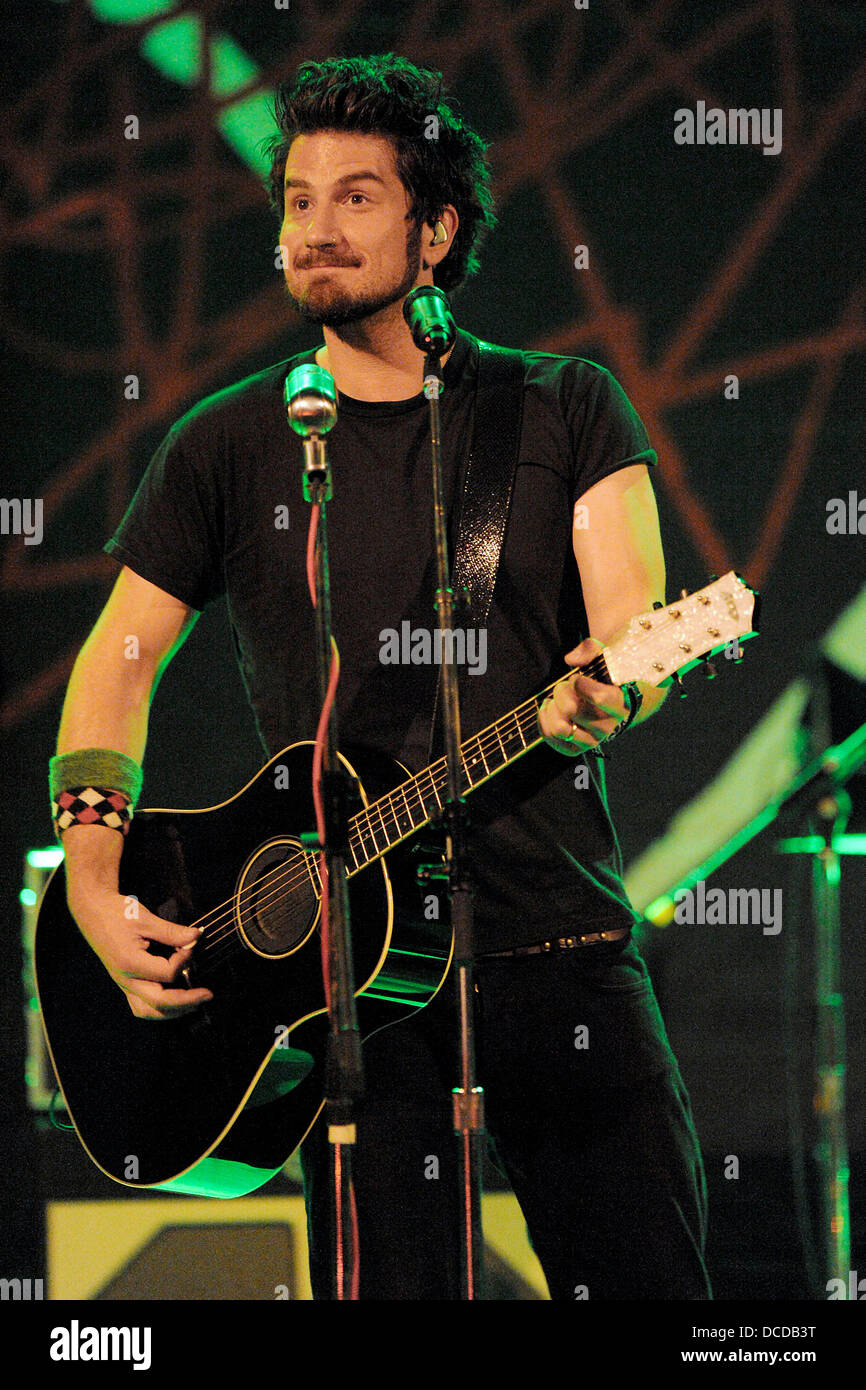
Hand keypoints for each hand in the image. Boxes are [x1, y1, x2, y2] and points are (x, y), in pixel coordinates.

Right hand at [68, 883, 213, 1019]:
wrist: (92, 911)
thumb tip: (196, 936)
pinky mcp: (124, 982)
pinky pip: (141, 1005)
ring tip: (194, 1002)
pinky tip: (175, 1001)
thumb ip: (171, 931)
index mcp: (129, 962)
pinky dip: (159, 1008)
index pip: (166, 973)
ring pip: (148, 1011)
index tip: (192, 944)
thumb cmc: (116, 913)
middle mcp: (124, 979)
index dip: (184, 960)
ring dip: (172, 1011)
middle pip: (158, 1003)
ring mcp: (123, 983)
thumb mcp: (145, 918)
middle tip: (207, 994)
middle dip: (187, 1001)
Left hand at [537, 637, 627, 755]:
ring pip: (559, 728)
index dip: (580, 684)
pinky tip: (550, 708)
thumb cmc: (607, 678)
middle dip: (562, 691)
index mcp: (620, 704)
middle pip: (571, 710)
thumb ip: (591, 649)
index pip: (599, 698)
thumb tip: (571, 659)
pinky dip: (544, 720)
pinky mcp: (576, 749)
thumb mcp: (606, 658)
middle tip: (566, 686)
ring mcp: (592, 741)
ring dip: (552, 708)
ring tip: (557, 699)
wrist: (615, 705)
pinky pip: (550, 737)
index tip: (576, 677)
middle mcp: (608, 727)